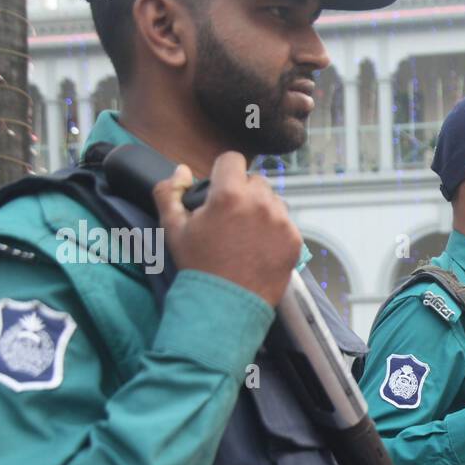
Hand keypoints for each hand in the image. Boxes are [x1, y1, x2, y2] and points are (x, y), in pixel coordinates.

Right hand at [153, 153, 301, 306]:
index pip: (232, 159)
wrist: (226, 305)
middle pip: (255, 180)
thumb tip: (182, 169)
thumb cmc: (198, 266)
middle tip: (231, 217)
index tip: (219, 188)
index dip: (223, 171)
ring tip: (246, 234)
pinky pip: (286, 223)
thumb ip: (169, 191)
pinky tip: (259, 247)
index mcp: (229, 195)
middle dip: (243, 192)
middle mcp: (260, 204)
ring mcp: (281, 222)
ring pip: (273, 201)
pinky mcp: (295, 240)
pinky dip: (275, 230)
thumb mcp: (172, 228)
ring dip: (261, 209)